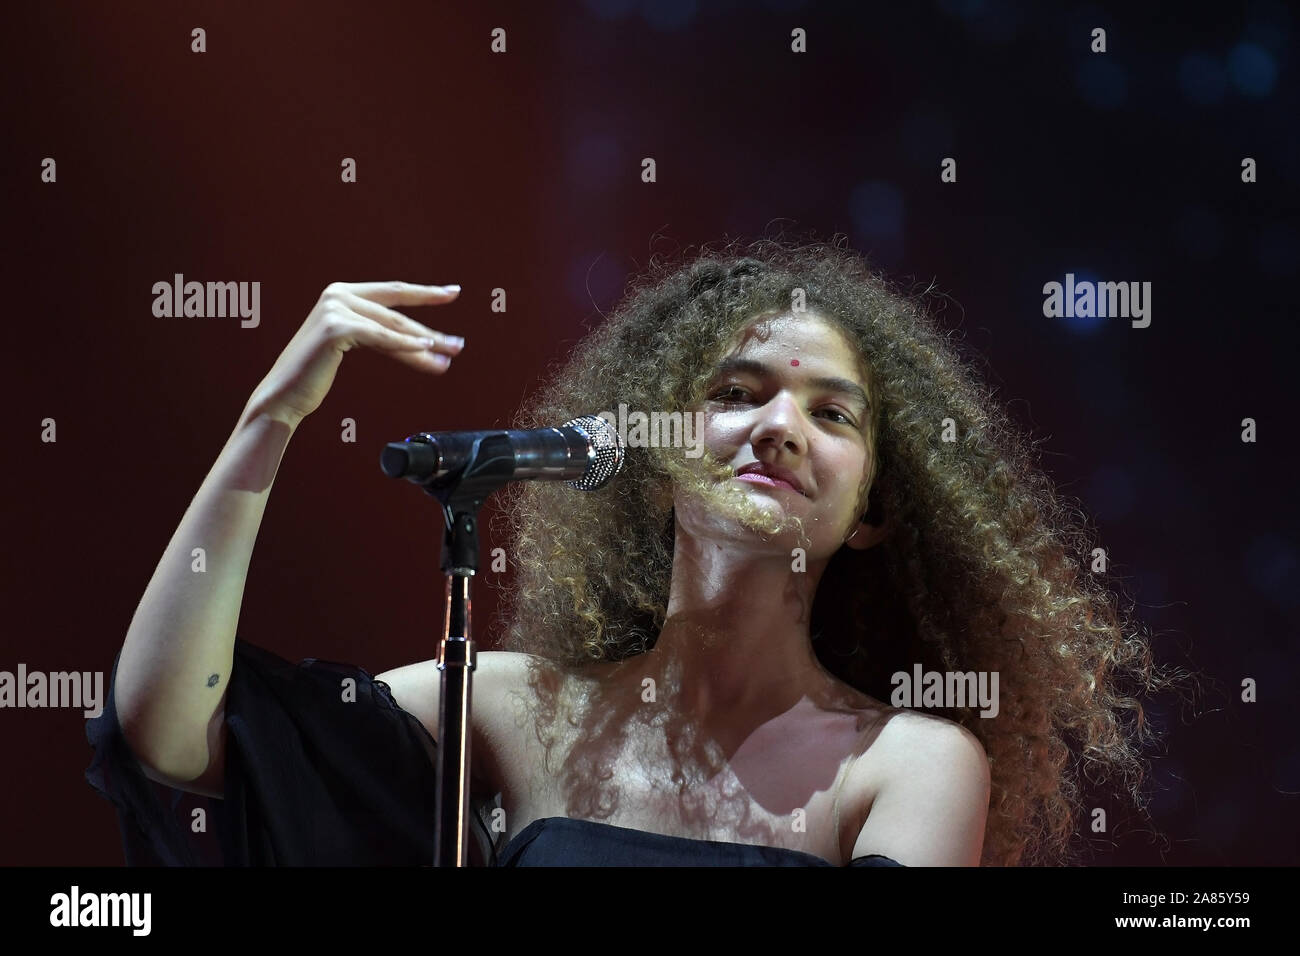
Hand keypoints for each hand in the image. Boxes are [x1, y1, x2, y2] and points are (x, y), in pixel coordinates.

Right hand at [243, 281, 463, 425]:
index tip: (453, 293)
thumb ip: (379, 334)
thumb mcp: (353, 345)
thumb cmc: (316, 374)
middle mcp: (338, 295)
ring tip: (450, 355)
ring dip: (426, 343)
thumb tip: (424, 341)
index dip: (425, 293)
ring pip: (393, 328)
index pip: (393, 292)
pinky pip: (381, 338)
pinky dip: (406, 345)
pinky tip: (427, 350)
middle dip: (431, 331)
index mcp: (342, 294)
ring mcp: (336, 309)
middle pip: (397, 314)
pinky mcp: (336, 328)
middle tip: (459, 345)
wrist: (284, 395)